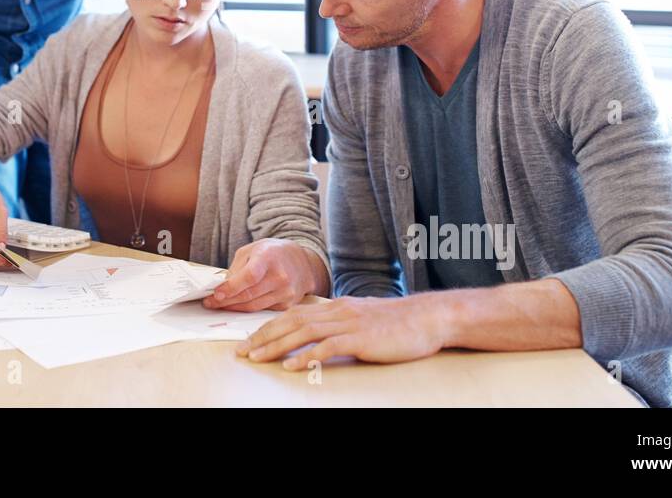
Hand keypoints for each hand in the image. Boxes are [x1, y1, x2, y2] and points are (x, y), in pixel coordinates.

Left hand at [203, 238, 323, 311]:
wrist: (302, 262)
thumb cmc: (273, 254)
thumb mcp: (252, 250)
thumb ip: (237, 268)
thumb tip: (222, 287)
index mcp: (269, 257)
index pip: (249, 276)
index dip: (231, 287)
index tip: (216, 294)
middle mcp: (280, 276)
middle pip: (249, 295)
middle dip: (226, 301)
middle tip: (210, 303)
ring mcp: (286, 293)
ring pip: (254, 306)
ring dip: (234, 308)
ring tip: (219, 305)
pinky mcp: (288, 305)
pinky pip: (262, 310)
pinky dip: (247, 309)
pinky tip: (237, 306)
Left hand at [235, 295, 447, 369]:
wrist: (429, 318)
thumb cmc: (399, 323)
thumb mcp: (363, 319)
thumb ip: (341, 324)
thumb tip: (321, 336)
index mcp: (336, 306)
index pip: (293, 314)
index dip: (269, 326)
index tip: (250, 341)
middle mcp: (337, 310)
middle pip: (291, 320)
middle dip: (263, 336)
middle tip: (242, 352)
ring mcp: (349, 323)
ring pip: (303, 332)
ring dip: (276, 346)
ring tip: (257, 358)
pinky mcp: (361, 338)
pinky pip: (327, 346)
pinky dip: (305, 356)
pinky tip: (290, 365)